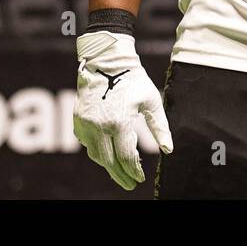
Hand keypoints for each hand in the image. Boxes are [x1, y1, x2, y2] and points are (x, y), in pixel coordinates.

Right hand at [74, 31, 172, 189]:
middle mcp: (100, 126)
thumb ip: (160, 127)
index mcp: (120, 122)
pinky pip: (87, 144)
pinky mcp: (78, 120)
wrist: (106, 61)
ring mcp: (86, 124)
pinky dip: (97, 151)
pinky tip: (107, 153)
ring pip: (95, 155)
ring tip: (120, 171)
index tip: (140, 179)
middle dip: (121, 176)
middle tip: (131, 185)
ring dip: (108, 165)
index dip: (134, 171)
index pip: (126, 156)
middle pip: (109, 162)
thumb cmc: (133, 79)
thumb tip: (168, 149)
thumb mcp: (151, 101)